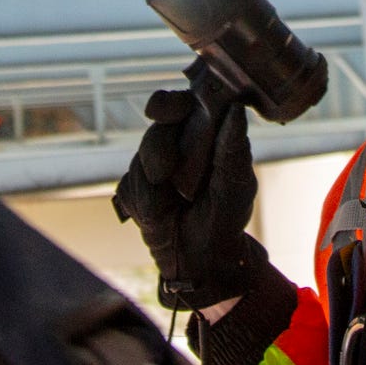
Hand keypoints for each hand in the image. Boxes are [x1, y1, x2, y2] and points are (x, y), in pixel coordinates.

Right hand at [113, 73, 260, 308]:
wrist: (204, 261)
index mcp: (199, 136)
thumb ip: (233, 148)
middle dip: (158, 151)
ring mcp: (150, 169)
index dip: (168, 103)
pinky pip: (129, 190)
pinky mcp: (133, 192)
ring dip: (154, 188)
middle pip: (154, 133)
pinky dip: (146, 206)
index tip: (165, 110)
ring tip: (174, 205)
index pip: (177, 105)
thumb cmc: (227, 216)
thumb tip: (236, 110)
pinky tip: (162, 218)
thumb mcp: (237, 184)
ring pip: (138, 163)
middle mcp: (173, 147)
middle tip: (167, 172)